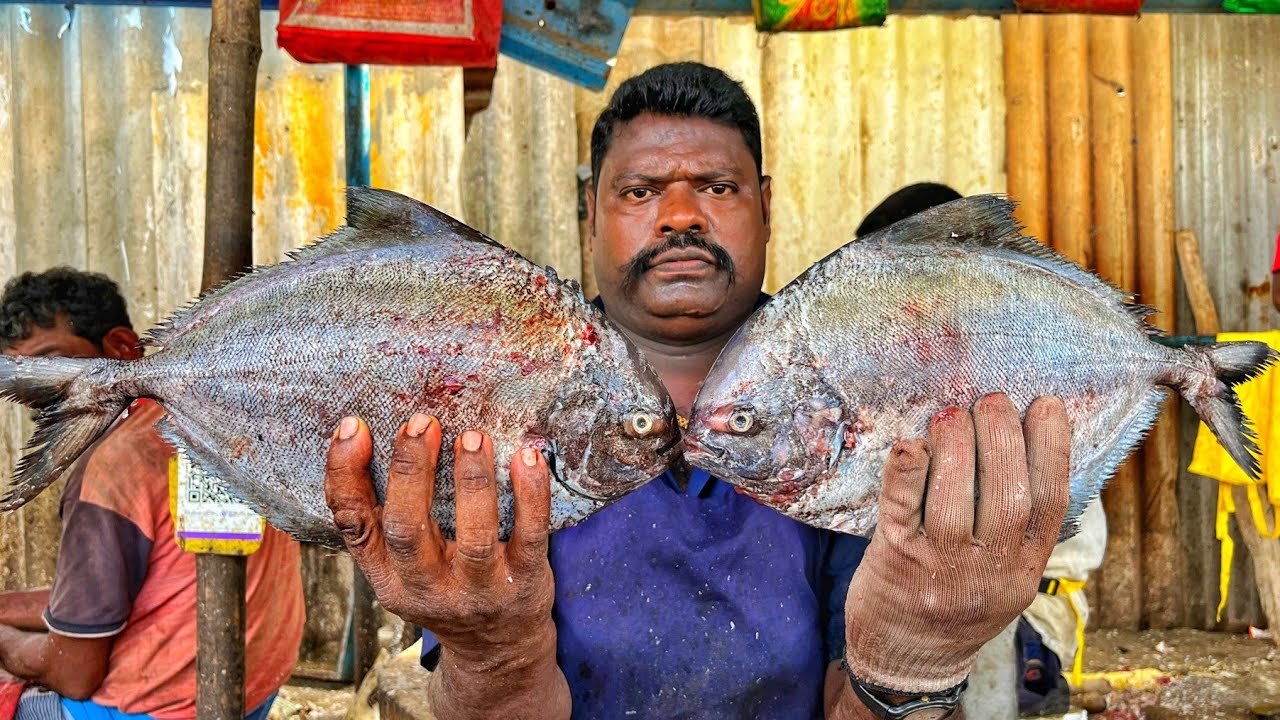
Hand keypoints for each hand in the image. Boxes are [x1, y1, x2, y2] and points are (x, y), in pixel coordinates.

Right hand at [323, 415, 557, 668]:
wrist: (497, 650)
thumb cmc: (445, 588)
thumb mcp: (401, 568)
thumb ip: (385, 520)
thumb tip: (367, 437)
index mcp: (387, 576)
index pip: (354, 526)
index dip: (346, 475)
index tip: (353, 426)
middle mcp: (427, 587)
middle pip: (407, 527)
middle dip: (412, 470)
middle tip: (421, 423)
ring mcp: (478, 589)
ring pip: (473, 534)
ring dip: (472, 479)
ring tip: (473, 436)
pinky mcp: (523, 583)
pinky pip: (529, 536)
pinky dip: (530, 494)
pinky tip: (527, 458)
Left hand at [843, 393, 1070, 694]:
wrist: (909, 658)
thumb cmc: (958, 600)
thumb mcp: (1006, 574)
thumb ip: (1018, 524)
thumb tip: (1027, 446)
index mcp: (1024, 566)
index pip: (1049, 501)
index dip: (1052, 448)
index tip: (1047, 404)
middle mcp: (989, 569)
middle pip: (1007, 496)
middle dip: (1003, 437)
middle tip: (991, 400)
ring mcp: (941, 566)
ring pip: (955, 501)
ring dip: (956, 447)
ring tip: (952, 414)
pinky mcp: (894, 560)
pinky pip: (900, 508)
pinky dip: (906, 471)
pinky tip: (911, 444)